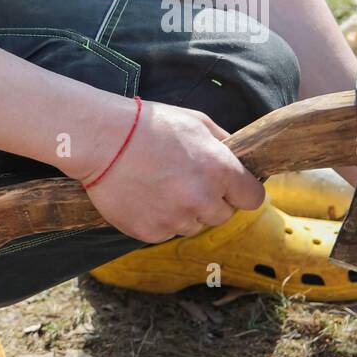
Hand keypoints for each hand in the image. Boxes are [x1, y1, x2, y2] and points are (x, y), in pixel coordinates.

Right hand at [77, 97, 264, 243]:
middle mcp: (203, 199)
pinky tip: (145, 196)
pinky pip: (166, 232)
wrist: (103, 141)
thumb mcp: (196, 123)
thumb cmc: (150, 126)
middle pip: (223, 215)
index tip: (231, 188)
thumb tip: (240, 159)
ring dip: (185, 212)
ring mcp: (176, 219)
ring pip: (194, 225)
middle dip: (211, 201)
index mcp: (221, 171)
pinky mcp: (152, 233)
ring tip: (161, 186)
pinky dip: (159, 219)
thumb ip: (224, 144)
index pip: (253, 199)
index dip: (242, 192)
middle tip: (186, 181)